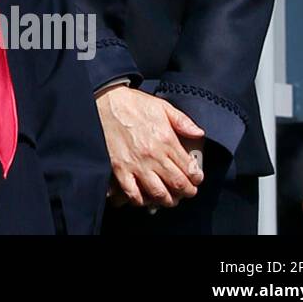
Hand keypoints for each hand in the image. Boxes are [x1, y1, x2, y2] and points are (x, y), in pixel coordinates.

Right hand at [96, 84, 203, 207]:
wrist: (103, 101)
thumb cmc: (132, 103)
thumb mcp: (162, 106)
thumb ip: (182, 121)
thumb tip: (199, 133)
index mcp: (166, 140)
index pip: (189, 169)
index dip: (196, 178)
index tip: (196, 178)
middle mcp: (153, 155)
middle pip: (177, 184)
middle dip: (187, 192)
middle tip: (188, 191)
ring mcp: (135, 164)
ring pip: (158, 193)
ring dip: (167, 200)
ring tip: (170, 198)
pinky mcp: (119, 169)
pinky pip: (132, 193)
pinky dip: (140, 200)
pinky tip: (144, 197)